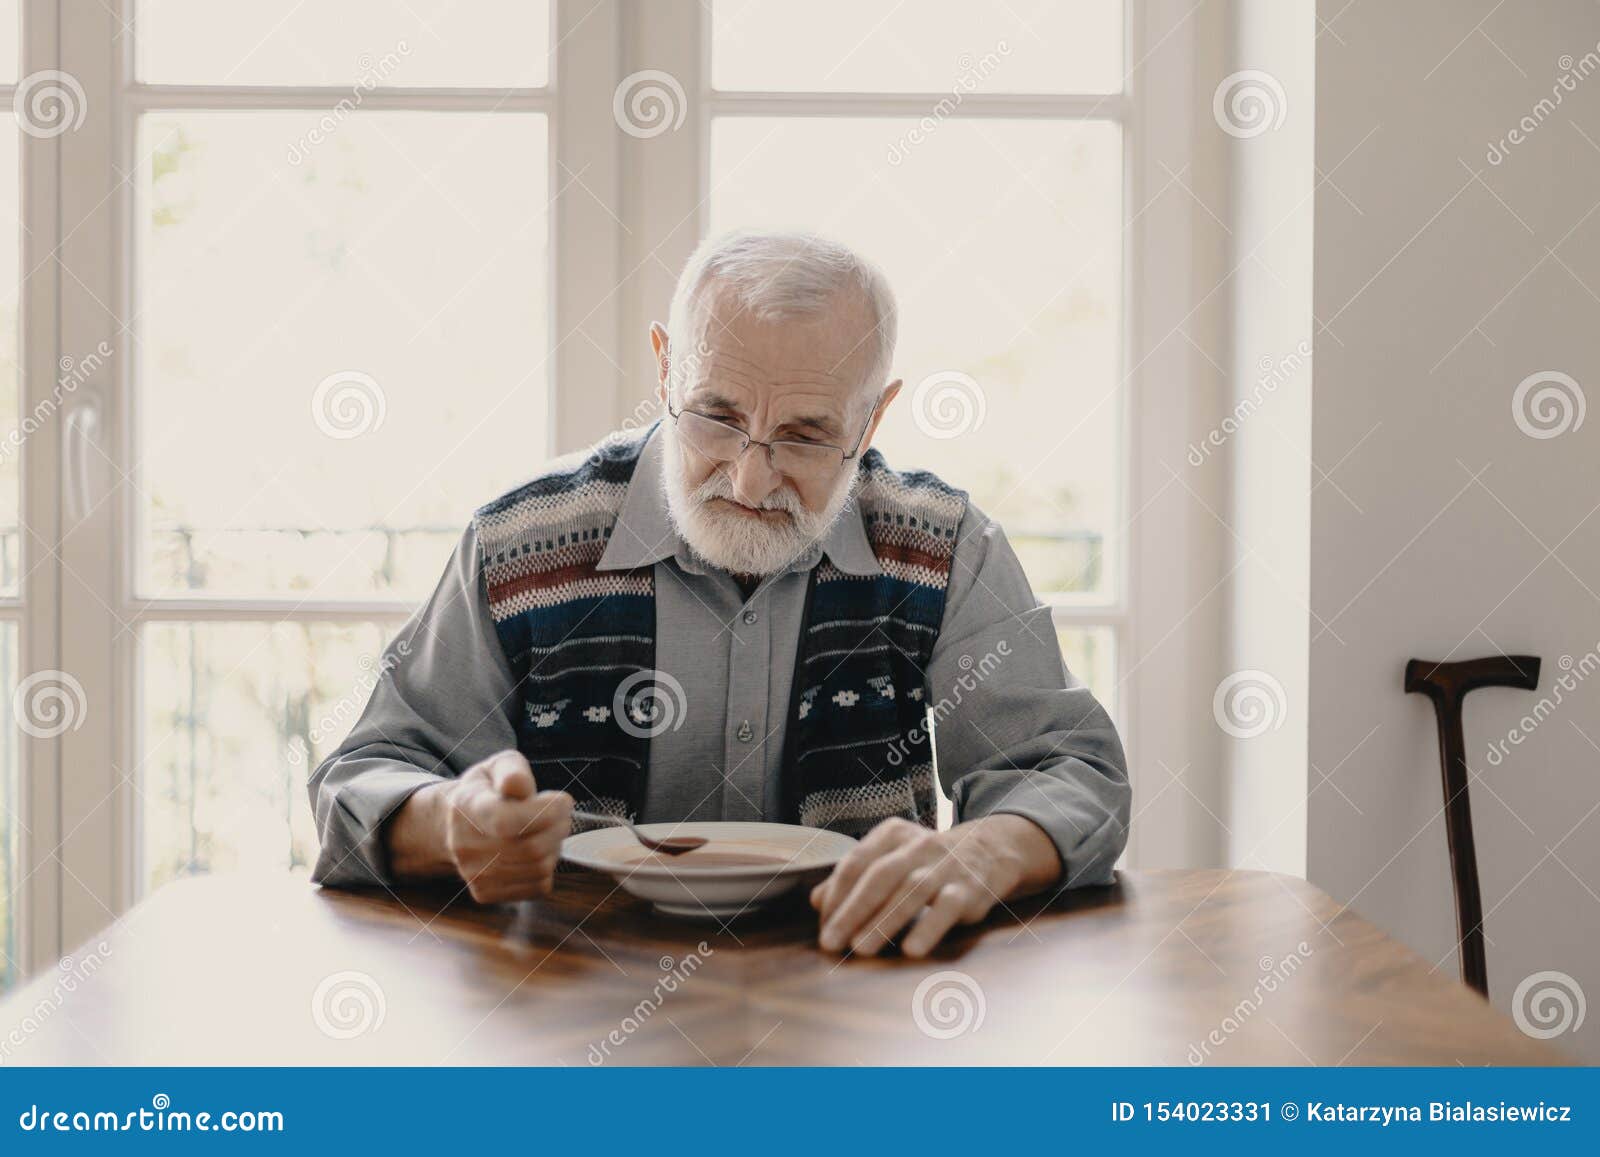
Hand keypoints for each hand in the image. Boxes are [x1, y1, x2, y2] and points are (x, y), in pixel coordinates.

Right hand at [438, 750, 573, 902]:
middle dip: (559, 827)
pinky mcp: (486, 893)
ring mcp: (474, 874)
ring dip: (556, 847)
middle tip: (563, 814)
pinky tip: (538, 852)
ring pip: (538, 868)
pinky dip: (548, 868)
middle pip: (530, 847)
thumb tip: (519, 785)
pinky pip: (537, 887)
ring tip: (549, 830)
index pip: (506, 820)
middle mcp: (465, 845)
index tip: (563, 800)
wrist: (456, 825)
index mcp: (467, 807)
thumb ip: (512, 772)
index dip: (544, 813)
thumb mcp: (498, 766)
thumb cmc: (488, 791)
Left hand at [809, 815, 1059, 957]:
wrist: (989, 849)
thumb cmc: (927, 861)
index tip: (823, 927)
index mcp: (892, 835)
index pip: (856, 863)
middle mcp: (918, 846)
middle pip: (879, 876)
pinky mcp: (969, 889)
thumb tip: (816, 901)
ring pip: (911, 891)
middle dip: (852, 910)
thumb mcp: (891, 858)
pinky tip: (911, 950)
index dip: (837, 896)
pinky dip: (929, 928)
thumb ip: (854, 878)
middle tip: (832, 942)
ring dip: (884, 921)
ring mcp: (945, 866)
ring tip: (861, 949)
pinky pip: (947, 907)